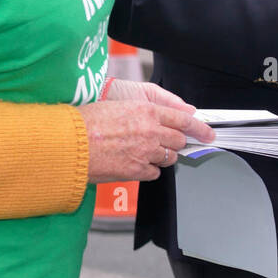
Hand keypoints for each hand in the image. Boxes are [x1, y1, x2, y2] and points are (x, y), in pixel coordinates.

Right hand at [80, 81, 214, 183]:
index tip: (208, 134)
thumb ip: (149, 107)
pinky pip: (154, 173)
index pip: (184, 119)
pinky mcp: (136, 171)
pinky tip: (134, 164)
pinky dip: (148, 170)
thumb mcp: (120, 104)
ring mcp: (145, 152)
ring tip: (142, 152)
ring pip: (168, 158)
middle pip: (178, 140)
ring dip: (161, 156)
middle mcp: (150, 131)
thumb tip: (173, 111)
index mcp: (147, 110)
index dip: (200, 127)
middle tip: (167, 143)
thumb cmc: (88, 121)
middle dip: (176, 143)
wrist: (69, 144)